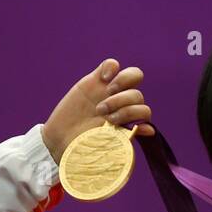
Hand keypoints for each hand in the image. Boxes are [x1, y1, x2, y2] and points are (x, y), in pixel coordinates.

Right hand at [41, 59, 155, 164]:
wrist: (60, 139)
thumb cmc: (84, 146)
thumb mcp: (106, 145)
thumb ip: (127, 137)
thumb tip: (151, 130)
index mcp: (127, 121)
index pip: (145, 111)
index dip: (133, 114)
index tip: (112, 122)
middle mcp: (122, 105)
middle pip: (138, 94)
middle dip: (122, 102)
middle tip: (102, 111)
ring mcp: (110, 91)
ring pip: (133, 75)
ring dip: (122, 83)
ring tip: (106, 93)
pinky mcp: (96, 80)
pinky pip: (112, 64)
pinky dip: (112, 67)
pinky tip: (103, 78)